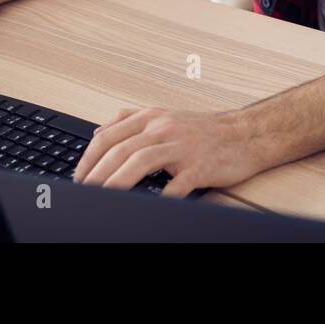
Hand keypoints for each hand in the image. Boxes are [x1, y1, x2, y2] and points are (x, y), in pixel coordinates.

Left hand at [72, 106, 267, 197]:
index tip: (78, 176)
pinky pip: (176, 184)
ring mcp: (182, 147)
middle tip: (83, 191)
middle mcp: (164, 129)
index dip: (89, 157)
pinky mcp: (200, 166)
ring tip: (102, 198)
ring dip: (117, 182)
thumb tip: (99, 131)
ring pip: (141, 162)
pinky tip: (147, 208)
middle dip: (96, 173)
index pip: (110, 136)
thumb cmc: (205, 129)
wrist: (246, 134)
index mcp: (153, 118)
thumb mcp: (165, 115)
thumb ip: (131, 119)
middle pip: (121, 150)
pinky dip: (160, 197)